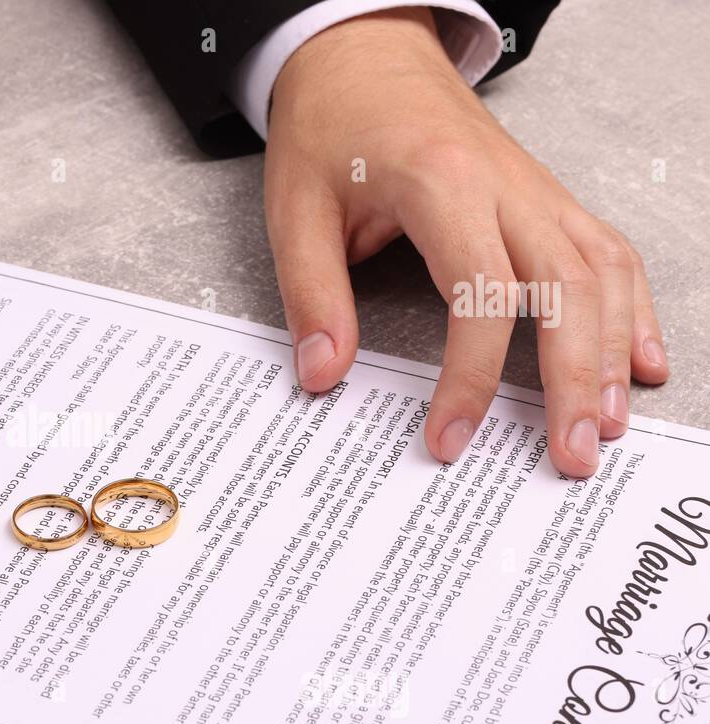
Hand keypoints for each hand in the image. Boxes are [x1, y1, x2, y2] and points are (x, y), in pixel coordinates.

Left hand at [265, 7, 667, 477]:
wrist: (364, 58)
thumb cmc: (331, 130)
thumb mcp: (295, 210)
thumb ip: (311, 295)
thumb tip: (322, 375)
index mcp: (442, 184)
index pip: (481, 295)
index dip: (471, 377)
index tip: (449, 438)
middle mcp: (507, 187)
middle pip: (567, 288)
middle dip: (575, 380)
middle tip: (573, 456)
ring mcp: (536, 190)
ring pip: (601, 272)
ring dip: (612, 353)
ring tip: (607, 426)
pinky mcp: (545, 197)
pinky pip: (606, 251)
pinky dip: (630, 309)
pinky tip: (638, 361)